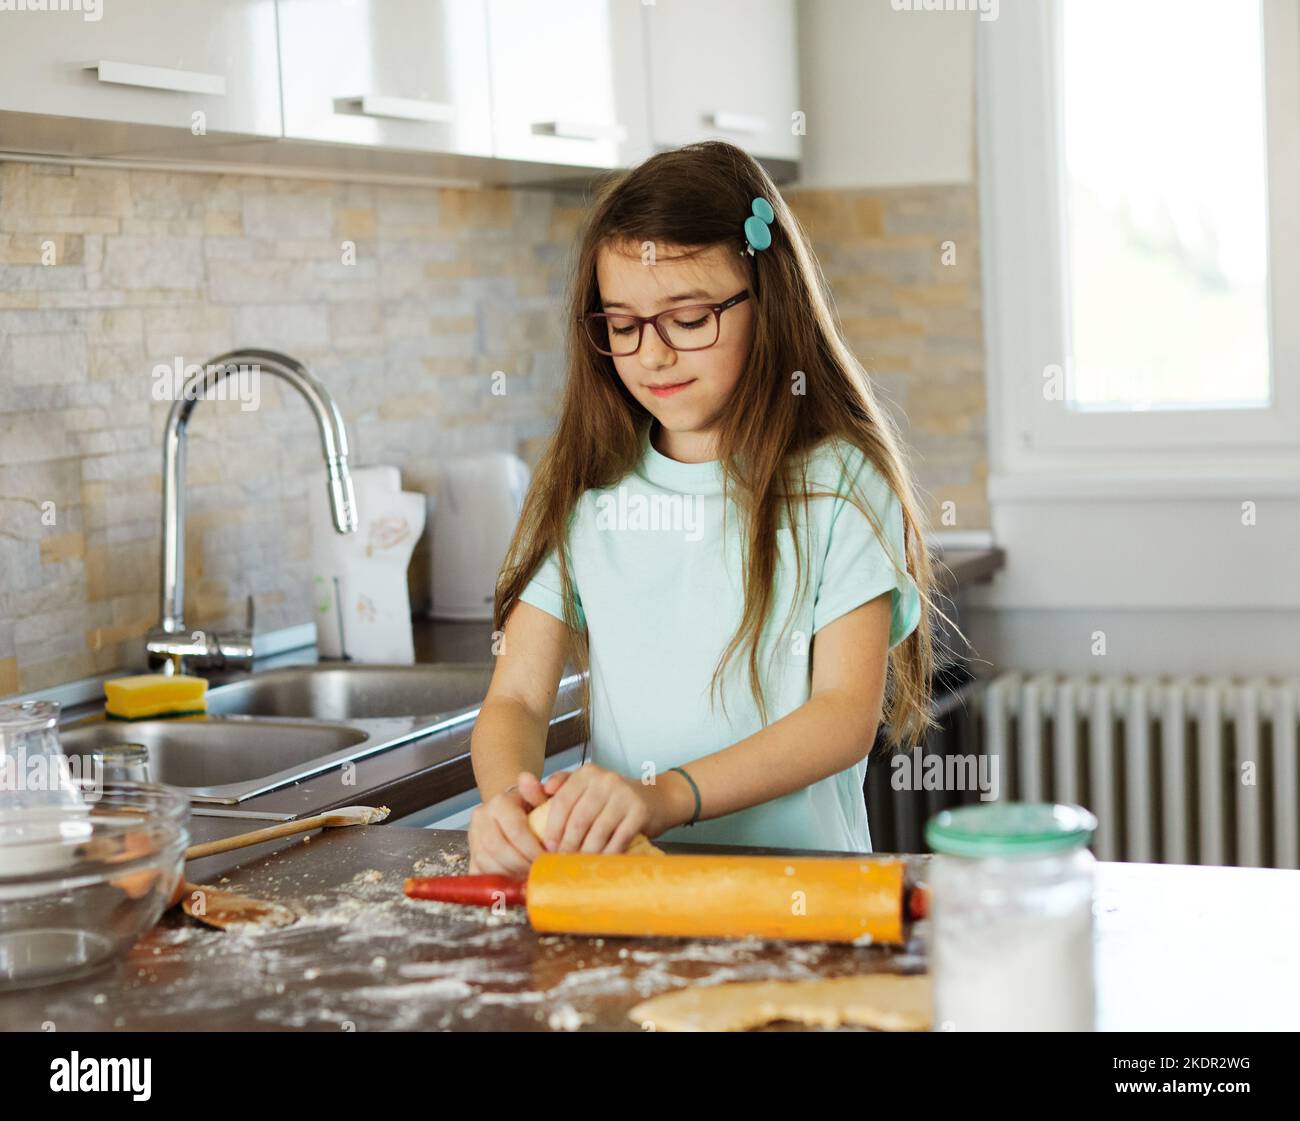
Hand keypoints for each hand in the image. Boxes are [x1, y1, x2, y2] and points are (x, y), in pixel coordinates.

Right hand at [467, 771, 549, 877]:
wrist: (510, 814)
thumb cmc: (530, 808)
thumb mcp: (539, 798)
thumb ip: (538, 792)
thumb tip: (527, 778)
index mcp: (498, 803)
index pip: (515, 829)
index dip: (534, 847)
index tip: (550, 857)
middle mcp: (480, 819)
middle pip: (499, 848)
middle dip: (522, 864)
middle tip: (541, 872)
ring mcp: (473, 839)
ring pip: (488, 863)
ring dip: (511, 875)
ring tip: (531, 878)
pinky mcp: (470, 857)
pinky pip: (481, 875)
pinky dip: (499, 883)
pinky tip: (516, 882)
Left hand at [536, 764, 684, 853]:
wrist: (656, 798)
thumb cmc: (613, 798)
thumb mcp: (588, 786)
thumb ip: (561, 785)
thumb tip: (535, 786)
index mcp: (587, 773)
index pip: (562, 802)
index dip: (553, 828)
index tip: (549, 848)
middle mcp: (605, 780)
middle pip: (579, 819)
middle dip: (568, 845)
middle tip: (562, 862)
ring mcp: (625, 795)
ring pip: (597, 831)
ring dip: (586, 853)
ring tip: (579, 866)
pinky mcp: (640, 811)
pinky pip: (618, 839)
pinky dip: (607, 854)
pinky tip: (601, 864)